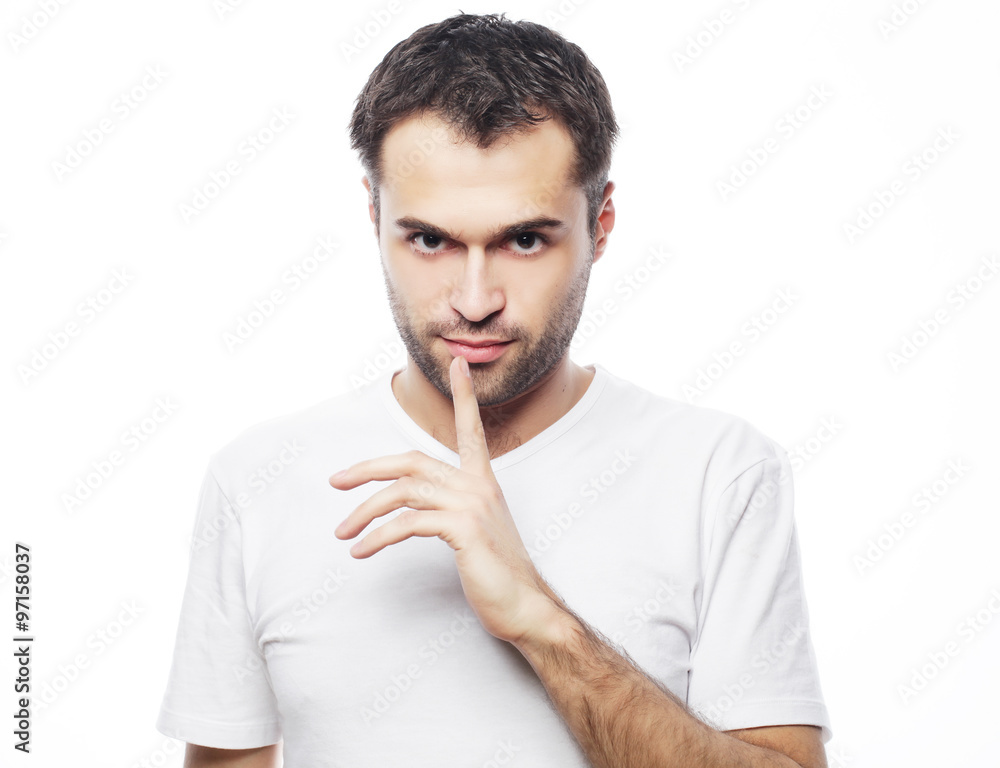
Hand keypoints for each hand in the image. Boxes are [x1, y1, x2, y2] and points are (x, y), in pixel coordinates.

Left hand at [330, 355, 561, 644]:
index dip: (464, 397)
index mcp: (483, 482)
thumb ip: (452, 510)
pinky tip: (361, 550)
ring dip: (365, 511)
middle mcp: (478, 486)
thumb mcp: (476, 531)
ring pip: (404, 491)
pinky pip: (408, 523)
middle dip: (369, 468)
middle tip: (336, 481)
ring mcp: (472, 505)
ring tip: (342, 532)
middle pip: (412, 461)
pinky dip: (378, 536)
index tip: (459, 364)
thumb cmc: (497, 574)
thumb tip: (417, 508)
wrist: (525, 607)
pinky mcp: (463, 528)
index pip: (471, 430)